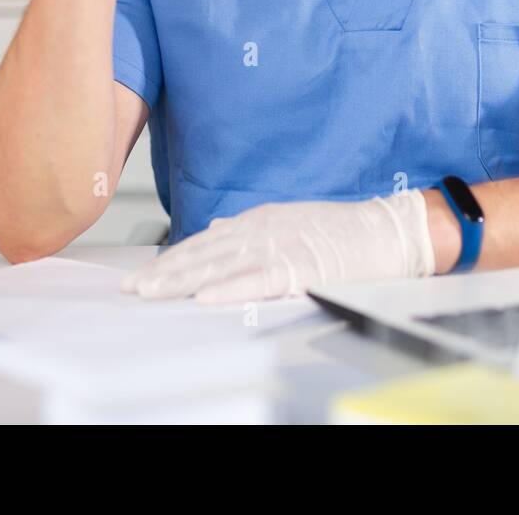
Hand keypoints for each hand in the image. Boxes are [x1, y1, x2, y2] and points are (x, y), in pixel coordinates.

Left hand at [121, 191, 435, 303]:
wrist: (386, 230)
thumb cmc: (342, 232)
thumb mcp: (290, 220)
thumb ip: (250, 228)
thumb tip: (216, 231)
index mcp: (259, 221)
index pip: (204, 243)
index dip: (170, 260)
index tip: (142, 276)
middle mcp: (263, 230)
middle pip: (204, 254)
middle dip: (164, 272)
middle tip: (131, 288)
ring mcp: (280, 247)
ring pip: (221, 266)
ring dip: (183, 280)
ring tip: (152, 292)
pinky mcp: (300, 267)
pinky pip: (257, 281)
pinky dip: (229, 289)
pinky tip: (205, 298)